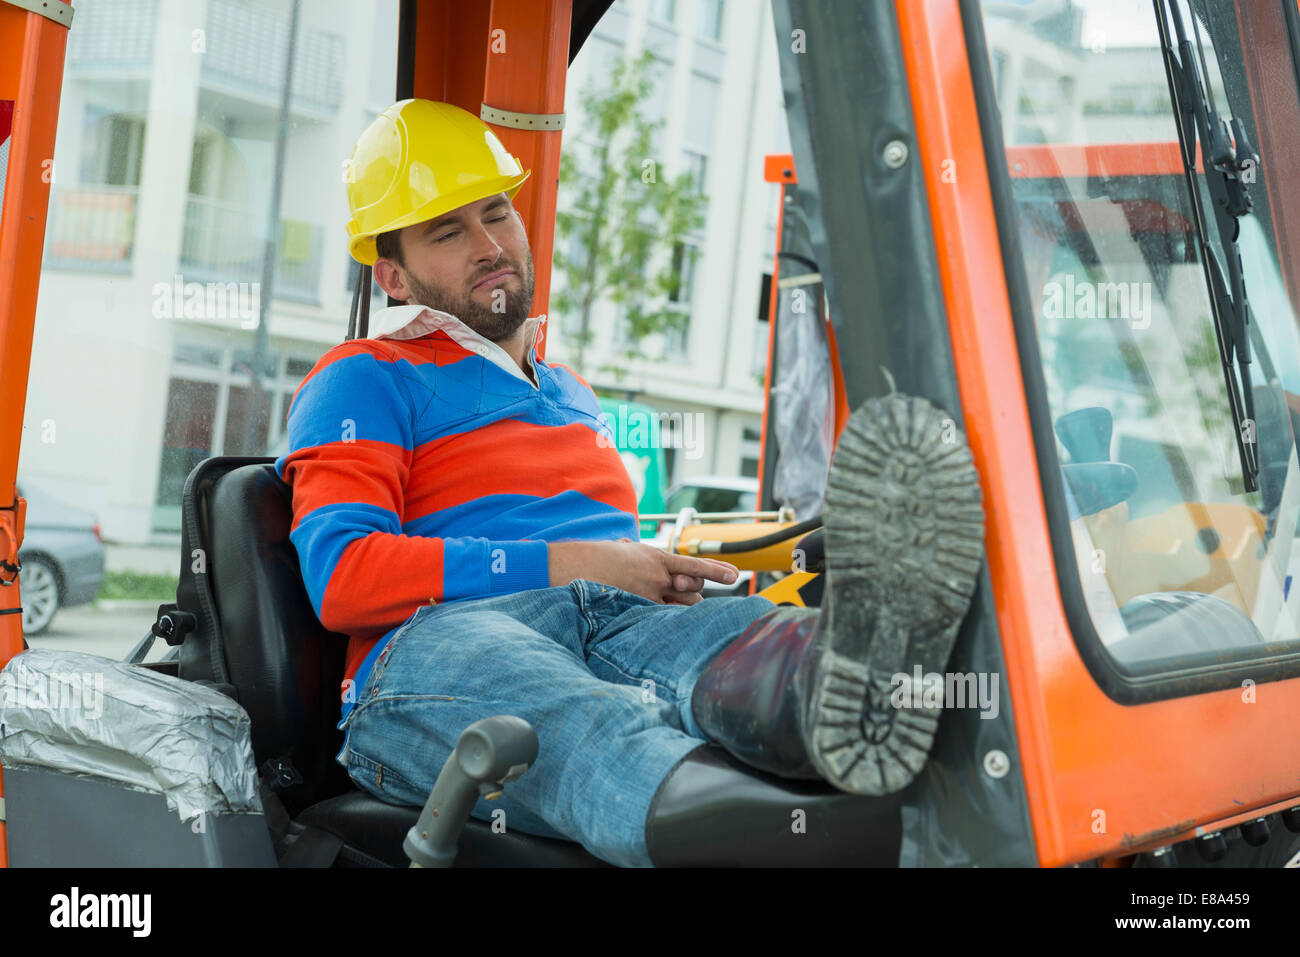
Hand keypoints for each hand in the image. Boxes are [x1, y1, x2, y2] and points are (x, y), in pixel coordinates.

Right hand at [548, 539, 739, 604]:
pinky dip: (662, 621)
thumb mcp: (624, 549)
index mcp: (657, 557)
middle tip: (677, 595)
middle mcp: (659, 576)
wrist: (574, 567)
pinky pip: (662, 620)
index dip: (717, 570)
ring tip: (661, 604)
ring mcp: (650, 595)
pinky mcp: (639, 610)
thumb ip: (639, 554)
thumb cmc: (596, 558)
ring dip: (678, 608)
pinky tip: (659, 622)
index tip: (735, 575)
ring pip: (681, 608)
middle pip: (693, 591)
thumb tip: (637, 551)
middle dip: (690, 595)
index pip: (696, 564)